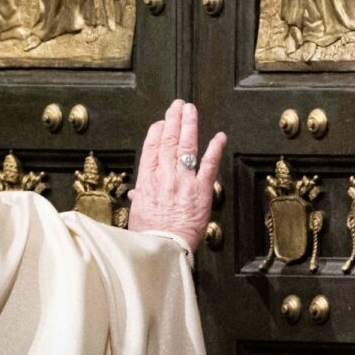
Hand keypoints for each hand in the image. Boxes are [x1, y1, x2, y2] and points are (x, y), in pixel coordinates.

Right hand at [128, 100, 226, 249]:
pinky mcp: (201, 191)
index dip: (156, 132)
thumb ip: (139, 200)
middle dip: (173, 120)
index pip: (151, 149)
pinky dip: (215, 149)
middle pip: (168, 141)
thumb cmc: (147, 237)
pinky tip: (219, 136)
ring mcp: (183, 181)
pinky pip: (209, 165)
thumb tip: (135, 195)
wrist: (162, 250)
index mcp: (146, 181)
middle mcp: (163, 176)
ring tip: (190, 109)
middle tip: (177, 105)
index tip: (160, 123)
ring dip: (189, 125)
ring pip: (186, 146)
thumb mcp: (136, 216)